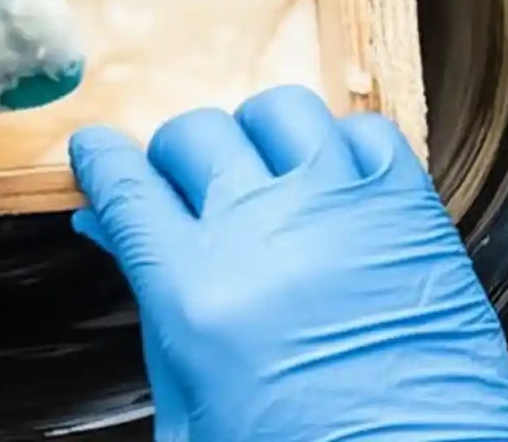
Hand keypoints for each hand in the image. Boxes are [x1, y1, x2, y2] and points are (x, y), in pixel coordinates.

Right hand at [69, 85, 507, 440]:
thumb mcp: (187, 397)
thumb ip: (146, 301)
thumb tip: (104, 225)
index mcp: (195, 288)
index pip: (123, 181)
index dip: (98, 157)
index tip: (97, 154)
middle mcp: (262, 231)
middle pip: (193, 134)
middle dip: (174, 156)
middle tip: (185, 189)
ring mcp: (341, 209)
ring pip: (278, 110)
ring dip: (256, 136)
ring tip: (262, 175)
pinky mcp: (409, 211)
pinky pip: (366, 131)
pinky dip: (340, 146)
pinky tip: (331, 185)